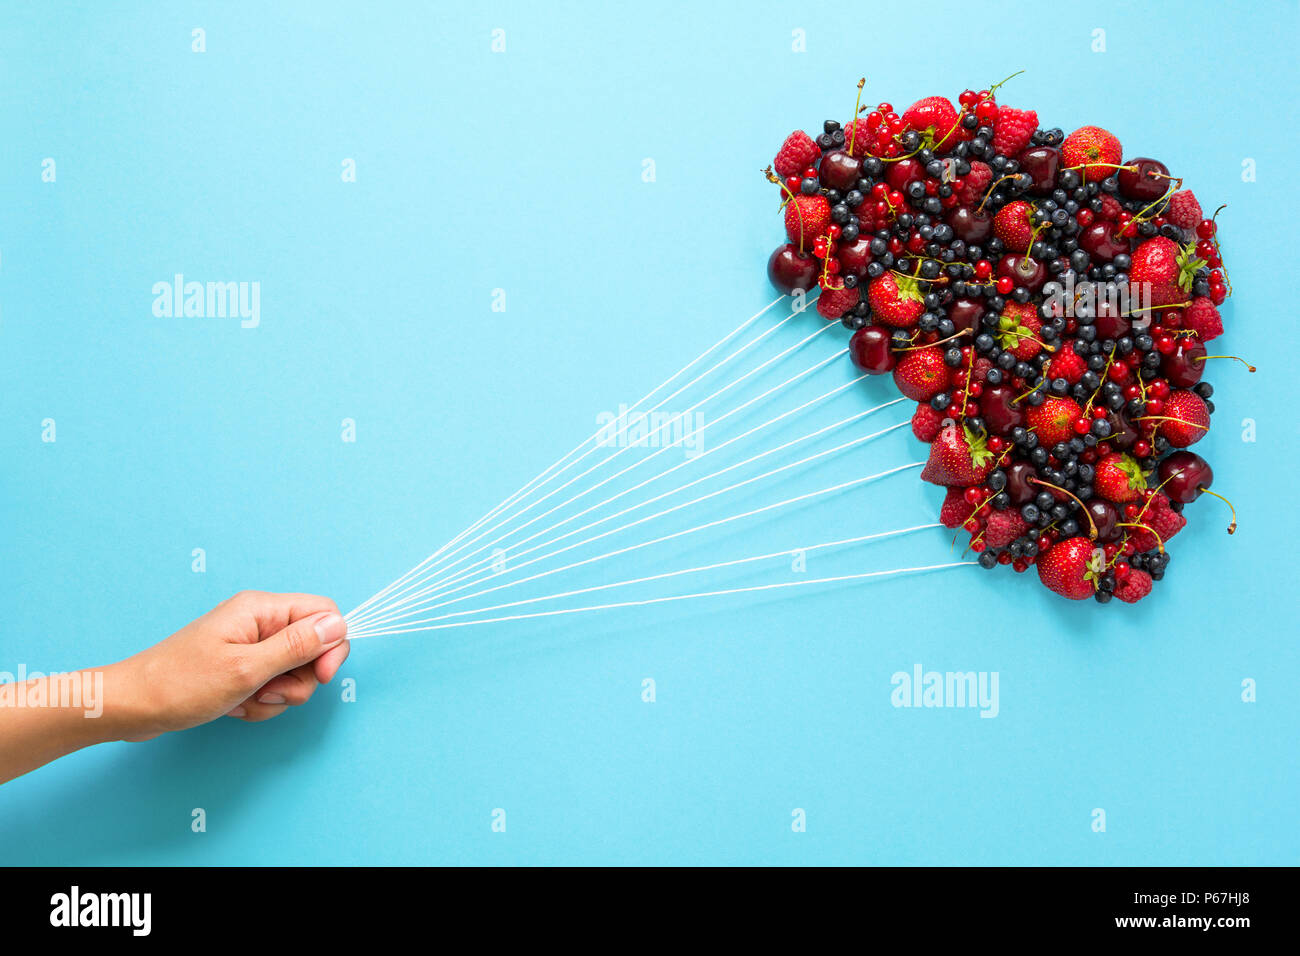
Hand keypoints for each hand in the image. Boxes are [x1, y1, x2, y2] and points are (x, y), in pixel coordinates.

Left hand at [109, 591, 349, 740]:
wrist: (133, 707)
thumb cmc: (181, 684)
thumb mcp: (246, 668)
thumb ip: (297, 646)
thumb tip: (339, 625)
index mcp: (261, 610)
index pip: (324, 613)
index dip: (332, 645)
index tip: (320, 676)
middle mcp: (259, 622)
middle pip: (312, 648)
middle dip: (298, 680)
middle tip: (269, 692)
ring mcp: (250, 645)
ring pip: (294, 673)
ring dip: (277, 696)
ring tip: (243, 700)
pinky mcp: (241, 667)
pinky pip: (272, 685)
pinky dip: (261, 702)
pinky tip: (234, 706)